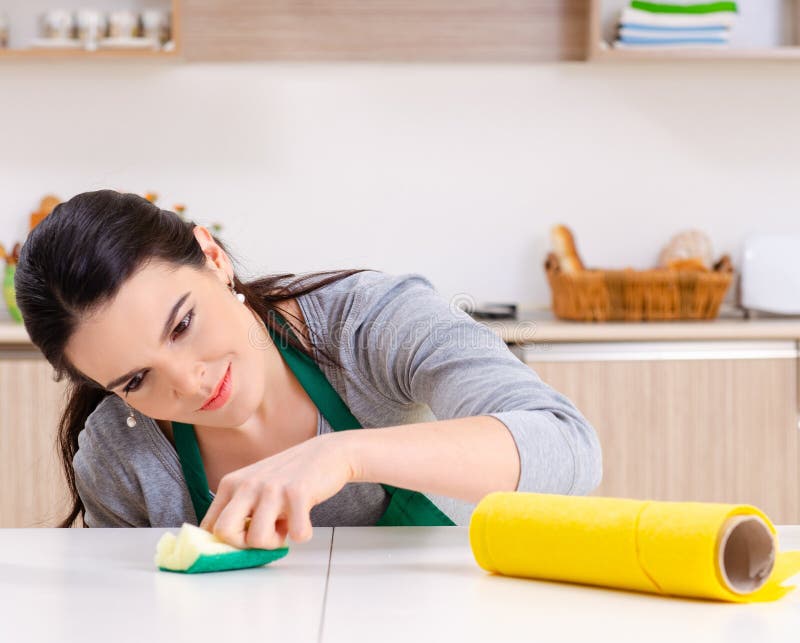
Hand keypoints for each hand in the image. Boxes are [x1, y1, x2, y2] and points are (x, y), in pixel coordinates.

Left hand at [198, 432, 355, 548]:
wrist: (326, 453)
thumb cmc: (289, 476)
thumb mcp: (256, 487)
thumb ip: (240, 509)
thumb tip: (227, 547)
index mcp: (232, 484)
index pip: (208, 527)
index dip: (225, 543)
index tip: (245, 542)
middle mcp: (247, 484)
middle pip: (224, 533)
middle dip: (244, 545)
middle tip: (264, 536)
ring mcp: (272, 488)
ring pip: (257, 540)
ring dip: (275, 542)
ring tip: (286, 525)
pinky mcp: (298, 492)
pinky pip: (296, 534)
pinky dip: (303, 534)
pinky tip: (304, 519)